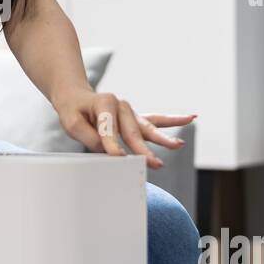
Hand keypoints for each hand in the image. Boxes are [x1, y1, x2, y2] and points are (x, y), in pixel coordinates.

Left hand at [51, 87, 195, 169]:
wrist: (77, 99)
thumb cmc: (74, 111)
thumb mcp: (72, 123)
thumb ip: (89, 136)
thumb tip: (111, 152)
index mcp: (104, 103)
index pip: (109, 128)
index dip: (111, 144)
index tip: (117, 158)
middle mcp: (121, 105)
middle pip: (133, 131)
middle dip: (143, 149)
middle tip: (154, 164)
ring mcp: (131, 113)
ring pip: (148, 129)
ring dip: (163, 140)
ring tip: (178, 145)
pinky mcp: (136, 120)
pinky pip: (157, 121)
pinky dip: (173, 121)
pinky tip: (191, 117)